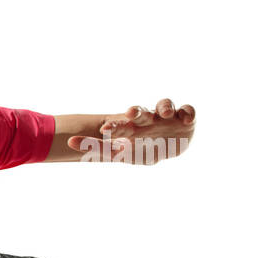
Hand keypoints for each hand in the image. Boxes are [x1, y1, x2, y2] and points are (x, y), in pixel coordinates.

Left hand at [68, 98, 195, 163]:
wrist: (169, 147)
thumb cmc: (139, 150)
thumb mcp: (119, 153)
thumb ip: (95, 148)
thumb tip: (69, 142)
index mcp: (132, 127)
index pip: (121, 124)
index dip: (115, 126)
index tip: (105, 130)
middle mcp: (148, 119)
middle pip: (143, 112)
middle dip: (138, 112)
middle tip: (131, 113)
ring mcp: (168, 118)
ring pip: (165, 105)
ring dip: (164, 106)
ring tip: (165, 113)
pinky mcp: (186, 119)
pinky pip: (189, 111)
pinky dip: (188, 113)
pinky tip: (186, 118)